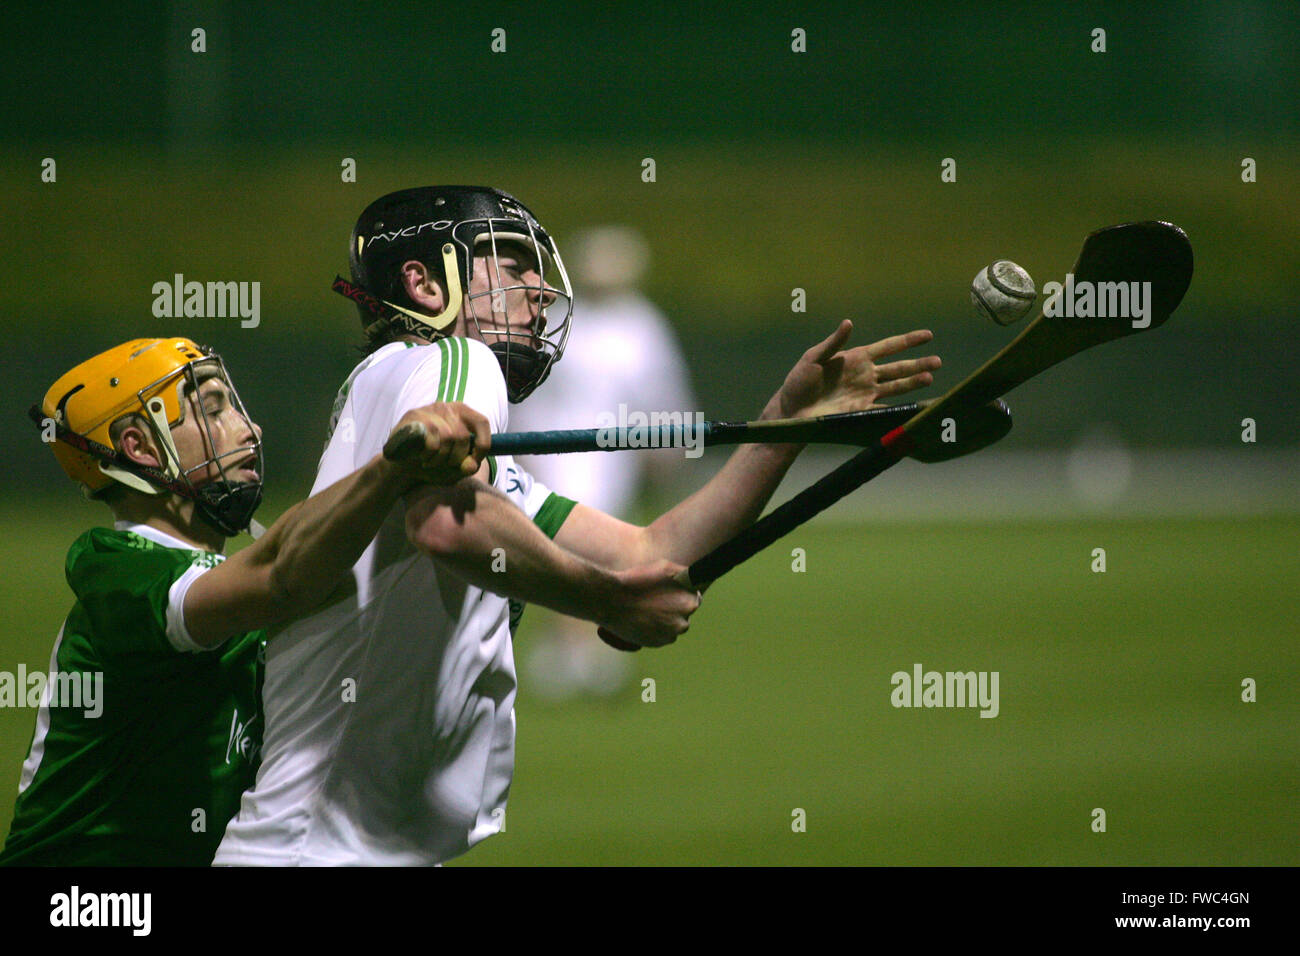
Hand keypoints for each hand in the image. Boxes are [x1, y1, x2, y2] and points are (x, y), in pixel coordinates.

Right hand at [386, 402, 491, 487]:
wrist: (401, 466)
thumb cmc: (432, 463)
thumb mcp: (455, 469)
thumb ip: (468, 467)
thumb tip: (471, 465)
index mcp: (462, 413)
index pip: (482, 422)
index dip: (482, 445)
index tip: (474, 461)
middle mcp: (446, 407)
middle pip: (462, 435)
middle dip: (456, 458)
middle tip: (444, 465)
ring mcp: (428, 410)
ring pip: (447, 437)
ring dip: (440, 458)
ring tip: (431, 462)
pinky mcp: (412, 417)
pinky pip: (431, 439)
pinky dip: (429, 455)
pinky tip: (422, 457)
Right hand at [597, 559, 701, 651]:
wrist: (612, 601)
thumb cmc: (638, 581)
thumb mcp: (665, 567)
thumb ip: (684, 574)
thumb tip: (693, 578)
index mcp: (690, 603)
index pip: (695, 598)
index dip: (681, 593)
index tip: (671, 591)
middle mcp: (683, 623)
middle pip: (683, 614)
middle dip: (672, 608)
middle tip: (655, 599)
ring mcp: (669, 636)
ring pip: (671, 626)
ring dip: (663, 619)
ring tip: (645, 608)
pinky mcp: (655, 644)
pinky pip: (660, 636)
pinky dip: (653, 629)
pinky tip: (641, 618)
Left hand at [774, 320, 940, 419]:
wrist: (792, 410)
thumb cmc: (799, 381)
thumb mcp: (813, 358)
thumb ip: (833, 343)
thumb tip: (849, 322)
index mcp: (856, 357)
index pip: (888, 347)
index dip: (908, 341)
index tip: (928, 336)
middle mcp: (866, 374)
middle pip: (899, 367)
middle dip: (919, 364)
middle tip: (939, 361)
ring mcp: (866, 393)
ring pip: (897, 386)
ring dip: (914, 382)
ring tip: (931, 378)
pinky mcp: (863, 410)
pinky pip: (887, 408)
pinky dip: (902, 409)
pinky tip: (916, 407)